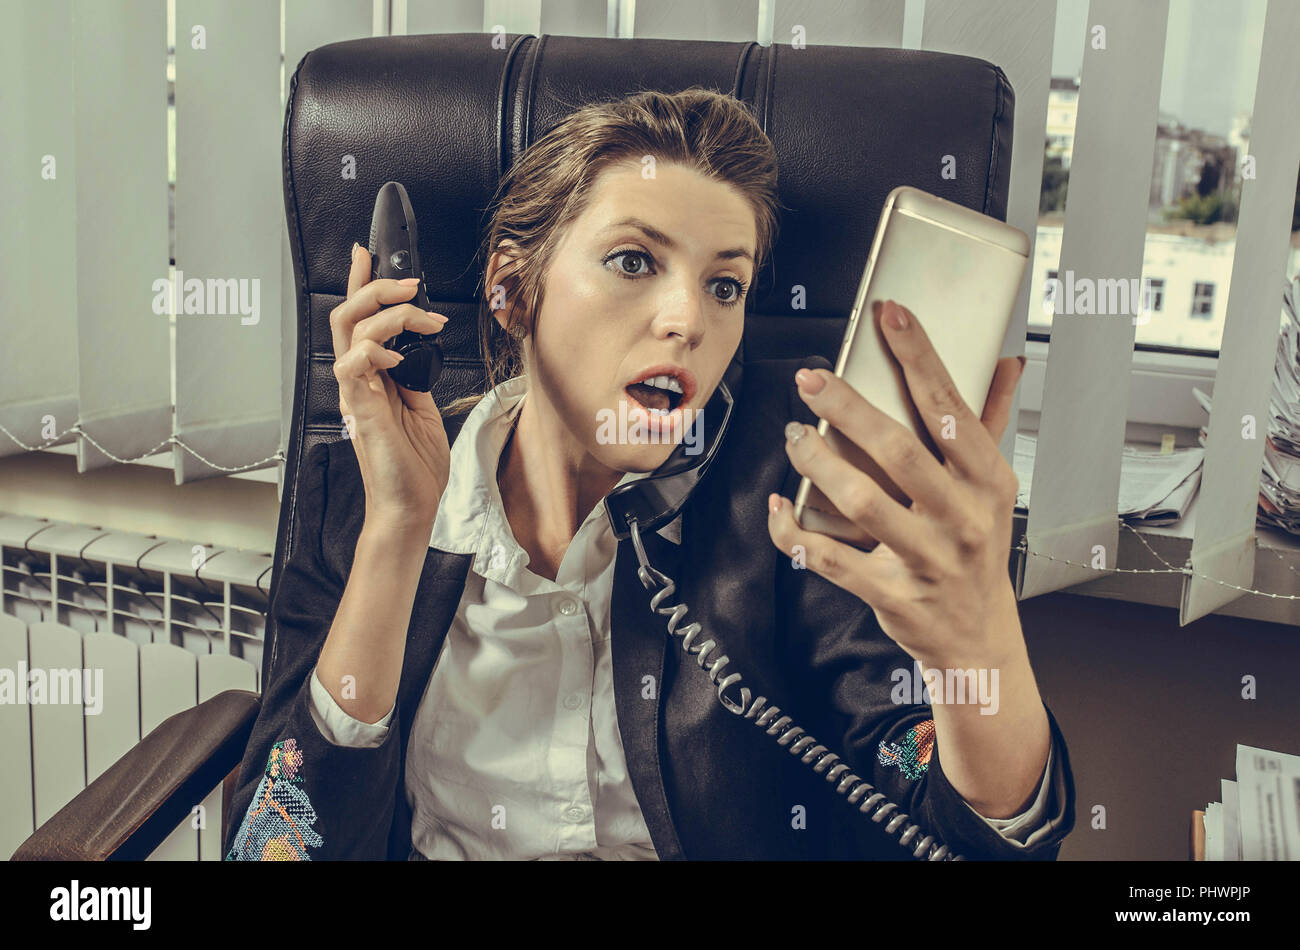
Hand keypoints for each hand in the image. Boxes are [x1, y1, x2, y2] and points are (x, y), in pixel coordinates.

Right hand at [330, 243, 451, 526]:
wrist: (412, 506)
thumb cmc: (415, 466)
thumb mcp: (422, 407)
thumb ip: (414, 375)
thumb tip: (420, 347)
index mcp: (371, 376)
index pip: (360, 319)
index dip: (360, 282)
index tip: (368, 253)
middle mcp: (358, 380)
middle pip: (347, 313)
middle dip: (377, 286)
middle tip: (412, 283)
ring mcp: (357, 392)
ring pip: (350, 329)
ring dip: (390, 313)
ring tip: (424, 318)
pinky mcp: (361, 409)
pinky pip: (352, 365)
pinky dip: (377, 350)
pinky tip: (401, 358)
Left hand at [767, 299, 1025, 668]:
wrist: (977, 638)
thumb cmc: (976, 548)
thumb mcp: (992, 486)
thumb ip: (993, 421)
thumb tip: (1005, 361)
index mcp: (988, 480)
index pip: (951, 407)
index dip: (919, 356)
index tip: (889, 314)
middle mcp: (962, 517)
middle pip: (899, 451)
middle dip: (849, 408)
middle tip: (811, 380)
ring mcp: (928, 558)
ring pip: (862, 502)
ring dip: (818, 463)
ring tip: (795, 436)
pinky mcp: (892, 594)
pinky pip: (831, 558)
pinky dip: (796, 532)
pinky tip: (777, 507)